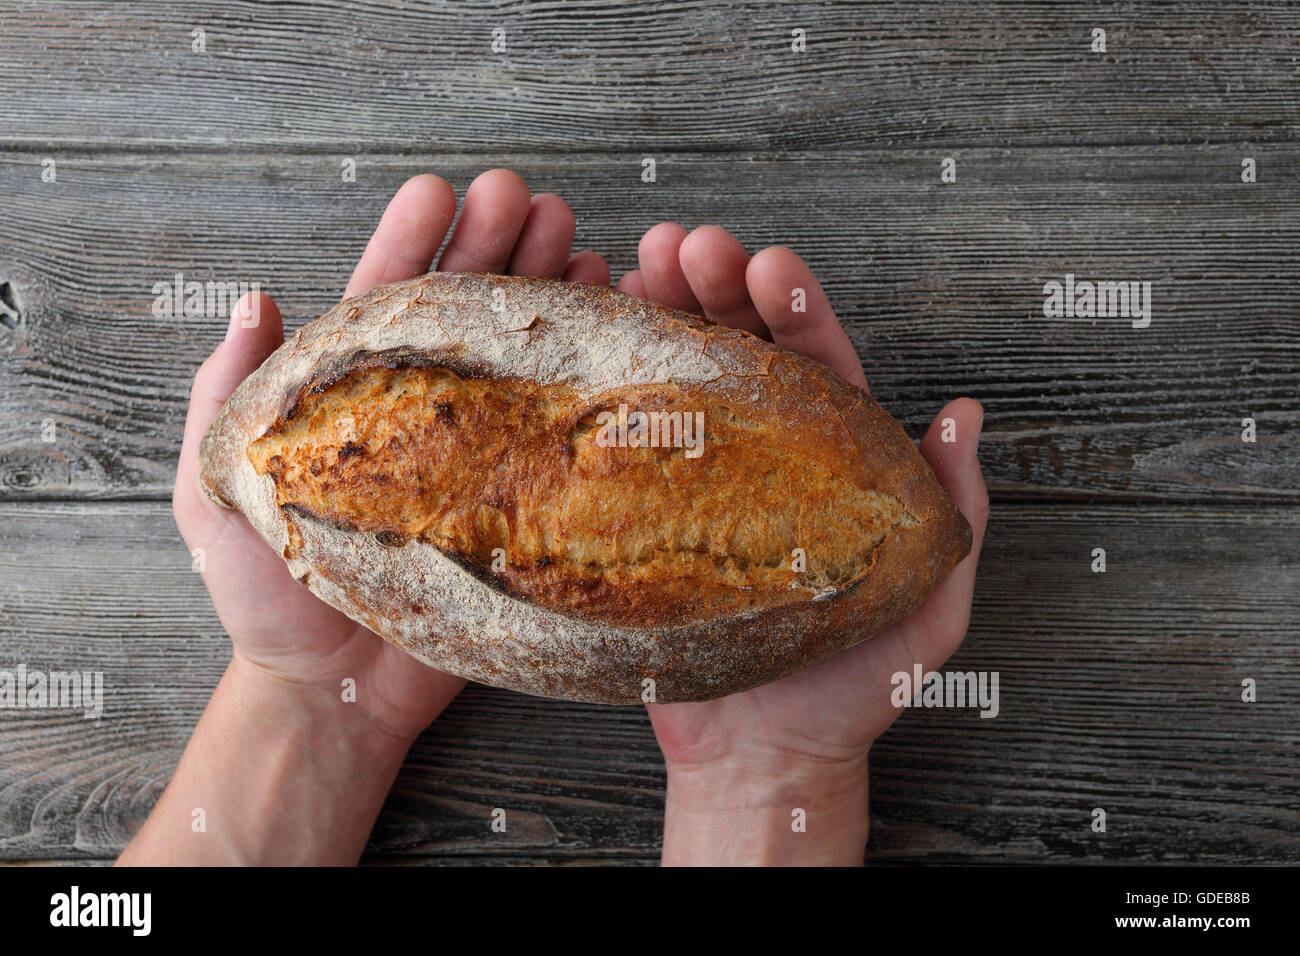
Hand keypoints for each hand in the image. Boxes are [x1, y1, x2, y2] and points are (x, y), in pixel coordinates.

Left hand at [122, 170, 607, 863]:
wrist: (333, 695)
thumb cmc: (266, 604)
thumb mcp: (215, 497)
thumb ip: (224, 402)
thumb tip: (251, 300)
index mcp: (347, 398)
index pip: (379, 300)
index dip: (408, 241)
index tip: (440, 192)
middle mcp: (419, 412)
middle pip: (460, 311)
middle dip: (494, 248)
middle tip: (530, 200)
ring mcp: (474, 452)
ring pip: (515, 354)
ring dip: (547, 293)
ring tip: (581, 245)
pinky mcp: (515, 502)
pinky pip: (552, 426)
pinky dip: (582, 374)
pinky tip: (607, 328)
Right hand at [622, 225, 989, 864]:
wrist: (766, 758)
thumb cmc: (855, 689)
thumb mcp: (927, 606)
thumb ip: (951, 514)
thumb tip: (965, 414)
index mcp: (835, 462)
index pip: (818, 365)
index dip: (795, 309)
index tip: (767, 264)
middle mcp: (766, 458)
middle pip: (743, 353)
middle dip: (717, 288)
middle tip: (685, 245)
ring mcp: (701, 483)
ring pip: (681, 379)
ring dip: (660, 315)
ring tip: (635, 267)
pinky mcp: (647, 518)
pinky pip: (628, 441)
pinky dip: (611, 384)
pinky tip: (595, 336)